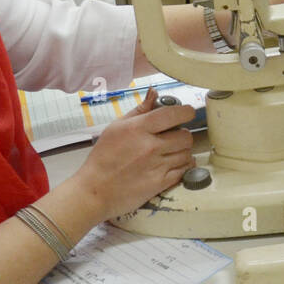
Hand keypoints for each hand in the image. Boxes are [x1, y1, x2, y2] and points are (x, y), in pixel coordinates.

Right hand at [71, 89, 194, 220]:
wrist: (96, 190)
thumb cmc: (104, 157)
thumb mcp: (116, 127)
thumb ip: (139, 110)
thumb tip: (154, 92)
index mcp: (138, 128)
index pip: (173, 114)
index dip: (186, 111)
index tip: (187, 112)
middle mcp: (150, 146)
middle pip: (185, 136)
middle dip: (183, 134)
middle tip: (174, 137)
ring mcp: (157, 166)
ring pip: (187, 153)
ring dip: (182, 151)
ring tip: (171, 152)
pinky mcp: (161, 183)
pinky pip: (185, 170)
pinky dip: (183, 166)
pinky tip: (174, 164)